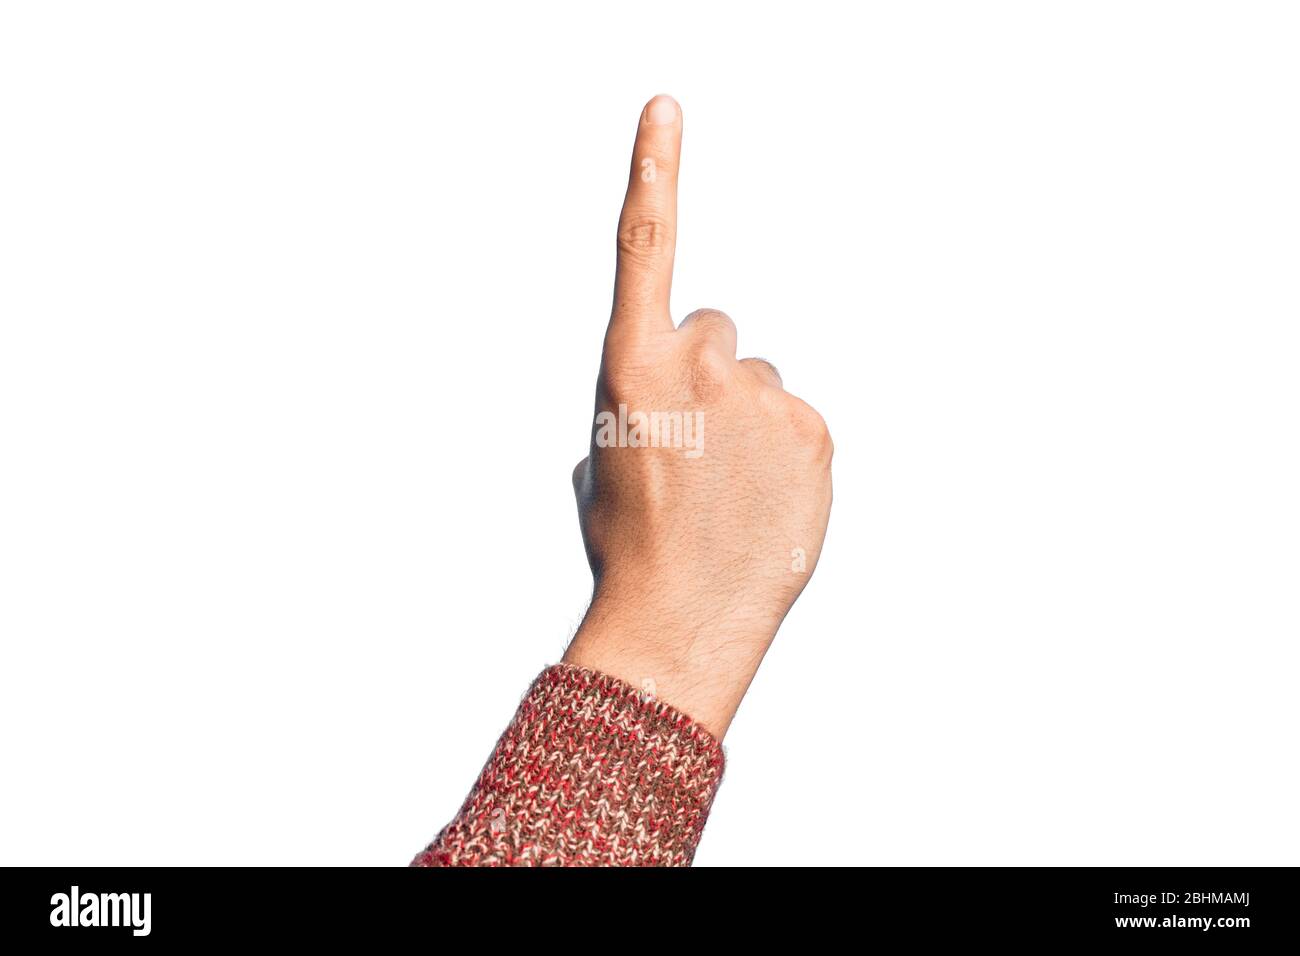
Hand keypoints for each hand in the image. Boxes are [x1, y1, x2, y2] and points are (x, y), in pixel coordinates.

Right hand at [563, 95, 832, 737]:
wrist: (681, 621)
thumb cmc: (630, 543)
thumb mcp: (605, 454)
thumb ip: (643, 392)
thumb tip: (687, 388)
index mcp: (630, 367)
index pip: (645, 247)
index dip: (655, 172)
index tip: (665, 111)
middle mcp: (699, 365)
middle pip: (717, 330)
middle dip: (706, 375)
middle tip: (696, 451)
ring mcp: (764, 397)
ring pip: (760, 382)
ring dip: (746, 419)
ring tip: (727, 489)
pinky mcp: (815, 430)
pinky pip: (797, 418)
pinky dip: (783, 450)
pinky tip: (762, 500)